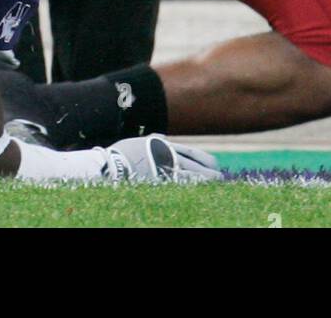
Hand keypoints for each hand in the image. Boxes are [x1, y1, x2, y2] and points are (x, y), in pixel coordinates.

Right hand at [102, 135, 220, 182]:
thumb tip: (159, 137)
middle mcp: (171, 157)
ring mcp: (168, 170)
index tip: (214, 167)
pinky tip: (204, 192)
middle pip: (200, 165)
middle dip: (212, 173)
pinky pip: (185, 186)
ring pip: (196, 176)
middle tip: (219, 179)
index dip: (206, 162)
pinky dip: (197, 188)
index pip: (194, 154)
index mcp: (166, 147)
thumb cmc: (121, 155)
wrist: (111, 165)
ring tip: (217, 187)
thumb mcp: (139, 143)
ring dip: (208, 181)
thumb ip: (152, 142)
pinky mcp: (163, 182)